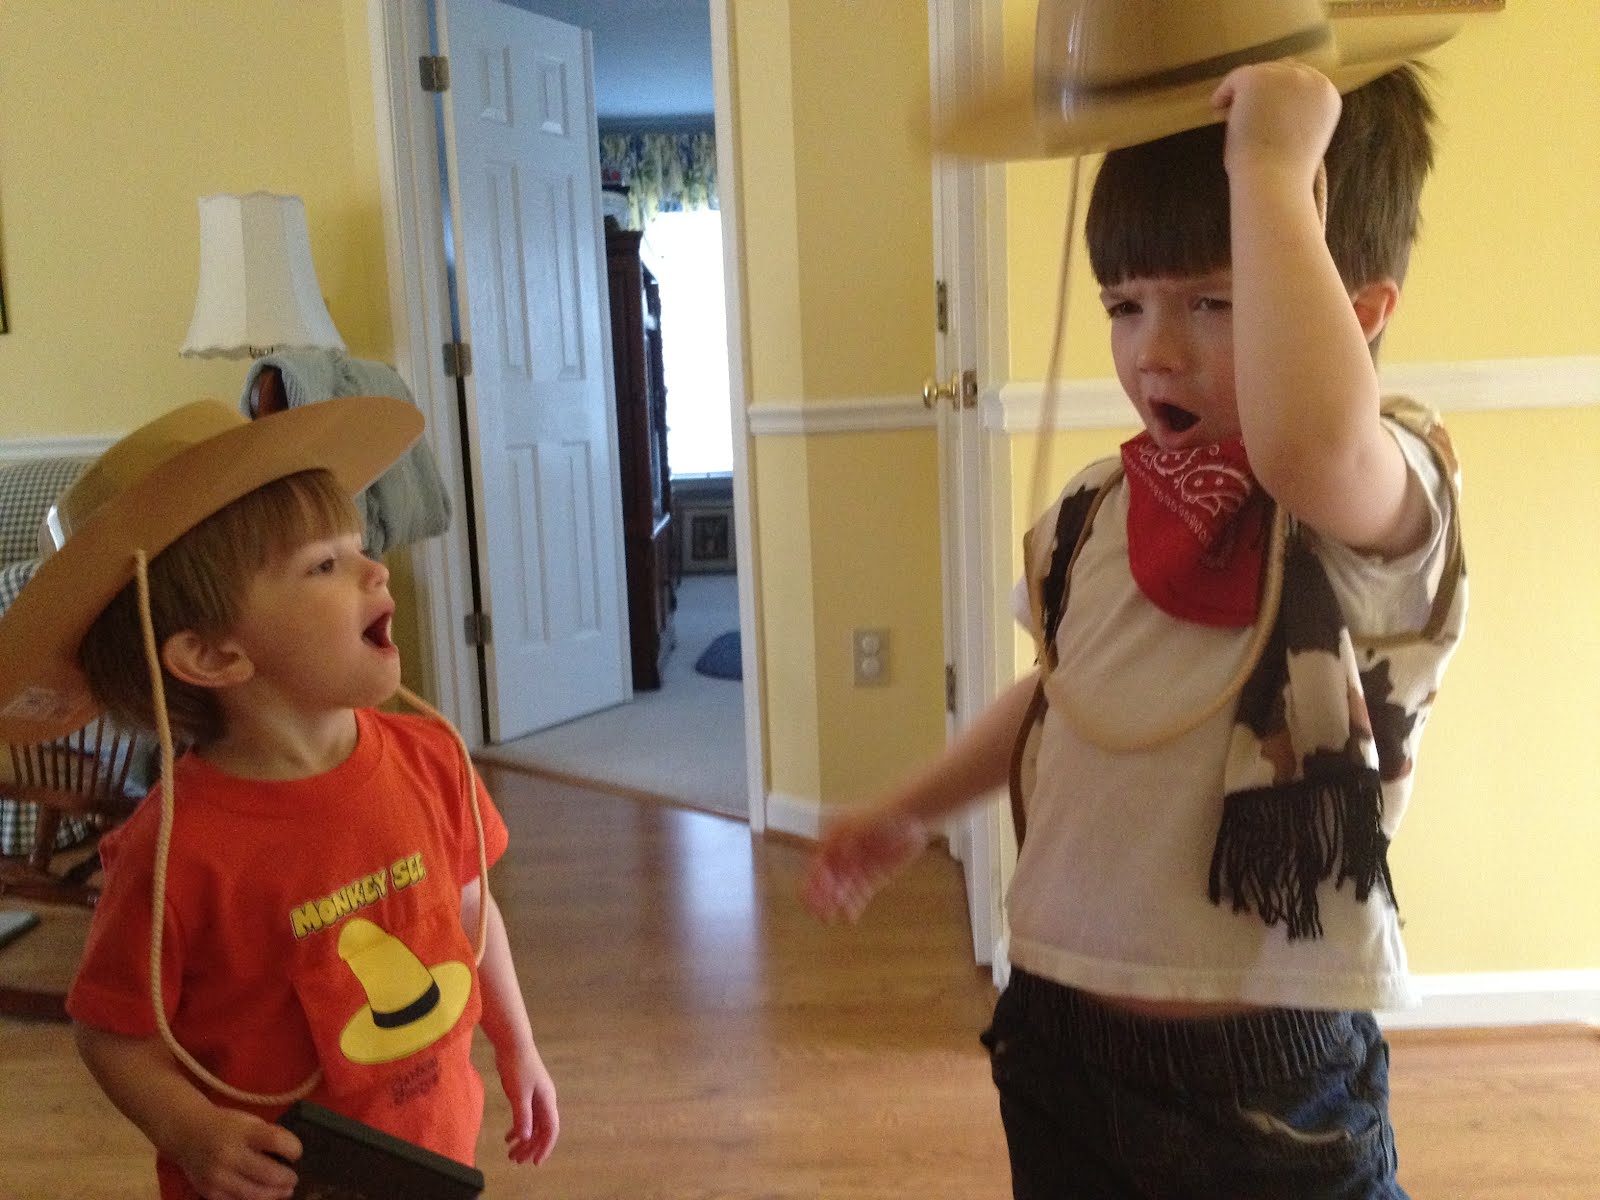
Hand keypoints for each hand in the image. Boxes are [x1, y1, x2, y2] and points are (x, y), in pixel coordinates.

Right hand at [171, 1105, 301, 1199]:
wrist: (187, 1133)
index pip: (277, 1141)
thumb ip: (268, 1137)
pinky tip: (264, 1196)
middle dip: (287, 1179)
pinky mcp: (209, 1192)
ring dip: (275, 1194)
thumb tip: (291, 1158)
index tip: (297, 1153)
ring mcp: (217, 1176)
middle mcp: (229, 1154)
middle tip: (293, 1179)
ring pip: (255, 1194)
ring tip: (285, 1191)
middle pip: (268, 1174)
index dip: (294, 1149)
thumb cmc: (226, 1126)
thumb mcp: (250, 1122)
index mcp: (244, 1131)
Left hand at [499, 1043, 559, 1165]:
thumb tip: (526, 1138)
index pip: (551, 1129)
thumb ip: (523, 1115)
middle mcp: (545, 1100)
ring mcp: (536, 1096)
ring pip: (533, 1124)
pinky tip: (508, 1137)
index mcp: (547, 1100)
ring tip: (511, 1153)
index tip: (535, 1162)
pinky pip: (525, 1116)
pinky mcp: (526, 1093)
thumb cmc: (517, 1066)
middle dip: (530, 1147)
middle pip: (541, 1130)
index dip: (545, 1147)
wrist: (513, 1043)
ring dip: (523, 1140)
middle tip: (516, 1161)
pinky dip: (518, 1128)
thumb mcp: (519, 1093)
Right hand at [802, 809, 928, 923]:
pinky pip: (859, 895)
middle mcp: (842, 857)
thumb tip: (838, 852)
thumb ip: (850, 836)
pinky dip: (854, 906)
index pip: (819, 865)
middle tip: (821, 914)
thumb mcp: (863, 822)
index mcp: (833, 841)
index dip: (815, 881)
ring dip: (835, 905)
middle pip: (826, 881)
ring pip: (841, 891)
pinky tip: (850, 917)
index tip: (816, 896)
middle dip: (821, 898)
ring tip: (832, 918)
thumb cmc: (884, 814)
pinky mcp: (871, 879)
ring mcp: (856, 868)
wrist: (909, 817)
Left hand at [1212, 60, 1340, 182]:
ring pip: (1259, 74)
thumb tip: (1266, 107)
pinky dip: (1224, 93)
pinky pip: (1235, 78)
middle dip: (1262, 91)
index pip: (1300, 83)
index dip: (1278, 94)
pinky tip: (1218, 110)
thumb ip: (1294, 115)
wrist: (1275, 180)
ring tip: (1228, 114)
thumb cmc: (1285, 173)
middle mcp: (1312, 79)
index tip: (1261, 110)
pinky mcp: (1258, 78)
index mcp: (1327, 95)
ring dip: (1244, 93)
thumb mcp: (1301, 136)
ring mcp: (1285, 75)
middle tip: (1242, 111)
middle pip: (1280, 71)